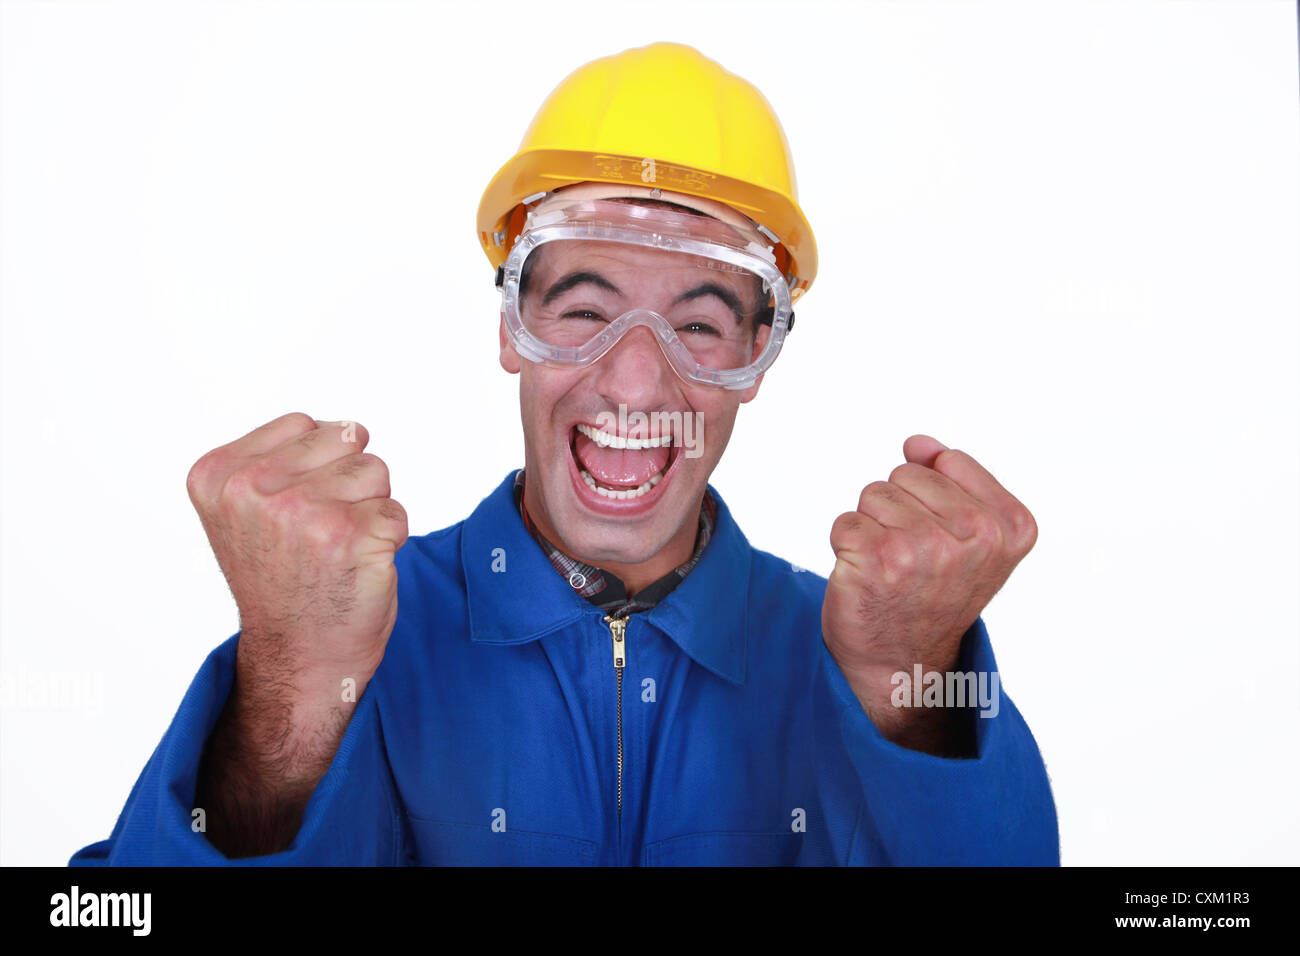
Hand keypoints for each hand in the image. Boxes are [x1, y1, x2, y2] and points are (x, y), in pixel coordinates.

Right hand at [186, 413, 408, 706]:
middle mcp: (253, 491)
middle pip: (346, 439)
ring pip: (376, 471)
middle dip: (347, 481)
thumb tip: (349, 429)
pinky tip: (357, 567)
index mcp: (219, 475)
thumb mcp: (246, 509)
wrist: (299, 657)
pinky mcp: (352, 537)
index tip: (292, 515)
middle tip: (321, 534)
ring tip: (338, 550)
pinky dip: (389, 537)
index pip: (307, 425)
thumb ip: (277, 458)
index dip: (316, 467)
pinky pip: (397, 511)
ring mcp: (302, 513)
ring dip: (369, 509)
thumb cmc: (283, 580)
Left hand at [821, 435, 1036, 751]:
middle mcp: (975, 537)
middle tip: (912, 560)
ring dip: (872, 528)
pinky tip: (867, 579)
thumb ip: (951, 477)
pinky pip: (845, 521)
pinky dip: (847, 547)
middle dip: (899, 509)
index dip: (933, 496)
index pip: (948, 460)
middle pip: (906, 474)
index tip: (943, 542)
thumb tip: (918, 444)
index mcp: (1011, 527)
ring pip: (873, 494)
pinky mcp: (876, 558)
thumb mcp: (968, 535)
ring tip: (891, 570)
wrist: (901, 664)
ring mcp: (925, 548)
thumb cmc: (931, 594)